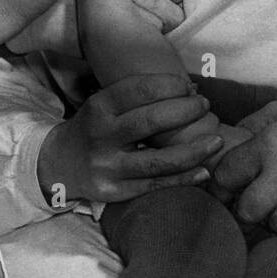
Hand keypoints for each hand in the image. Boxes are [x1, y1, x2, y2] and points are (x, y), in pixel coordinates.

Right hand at [36, 73, 229, 205]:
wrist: (59, 164)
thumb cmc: (94, 128)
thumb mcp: (104, 104)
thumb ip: (139, 98)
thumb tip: (190, 90)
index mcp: (99, 107)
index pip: (138, 90)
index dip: (169, 85)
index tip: (189, 86)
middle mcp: (101, 136)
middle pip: (150, 122)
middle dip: (185, 111)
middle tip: (204, 106)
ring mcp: (108, 166)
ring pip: (157, 161)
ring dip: (193, 150)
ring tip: (217, 141)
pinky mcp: (115, 192)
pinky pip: (155, 186)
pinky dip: (183, 179)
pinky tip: (204, 171)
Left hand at [207, 76, 276, 232]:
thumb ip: (249, 128)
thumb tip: (220, 148)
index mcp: (271, 145)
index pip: (227, 176)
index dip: (222, 185)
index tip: (227, 188)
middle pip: (247, 211)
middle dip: (244, 209)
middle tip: (249, 203)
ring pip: (275, 225)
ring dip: (274, 216)